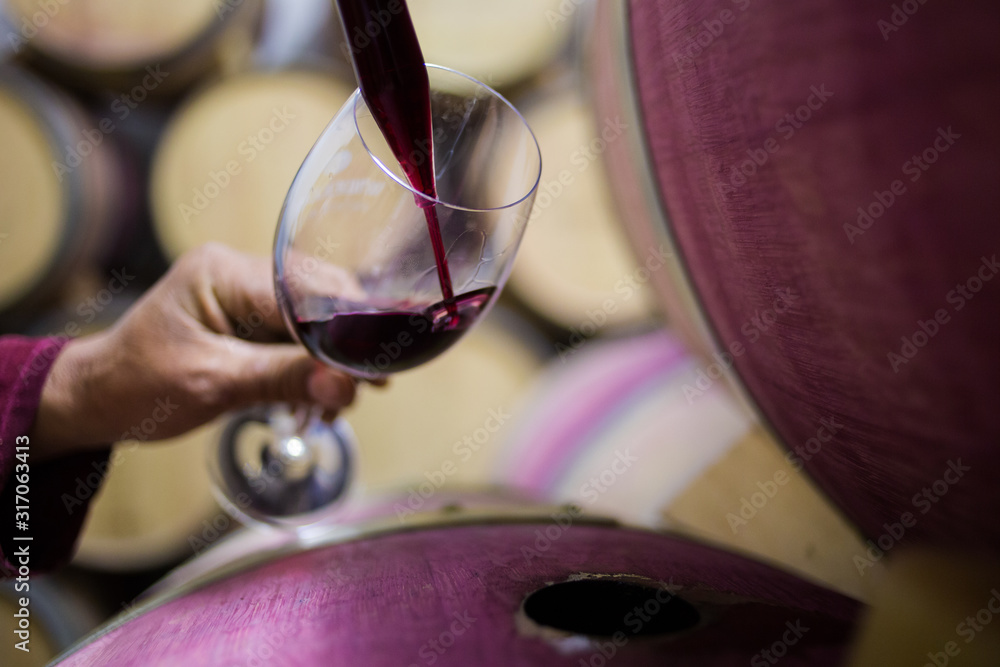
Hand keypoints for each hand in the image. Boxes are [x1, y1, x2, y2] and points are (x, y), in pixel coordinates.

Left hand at [32, 244, 358, 458]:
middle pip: (319, 298)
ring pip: (314, 317)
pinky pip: (296, 333)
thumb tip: (346, 385)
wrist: (98, 399)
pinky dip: (311, 365)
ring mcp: (245, 292)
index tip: (375, 371)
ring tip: (336, 403)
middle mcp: (239, 271)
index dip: (346, 331)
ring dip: (330, 360)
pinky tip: (316, 395)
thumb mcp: (212, 383)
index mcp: (223, 272)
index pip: (305, 293)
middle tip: (365, 391)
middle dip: (344, 346)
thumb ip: (281, 379)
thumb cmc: (137, 386)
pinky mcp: (248, 316)